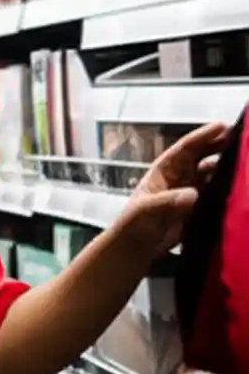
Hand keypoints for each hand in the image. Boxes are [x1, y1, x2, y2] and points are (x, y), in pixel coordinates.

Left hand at [114, 122, 229, 256]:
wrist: (137, 247)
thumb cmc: (134, 224)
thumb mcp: (148, 210)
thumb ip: (168, 201)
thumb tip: (193, 194)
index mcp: (164, 170)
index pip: (186, 148)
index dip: (203, 136)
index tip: (222, 126)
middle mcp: (179, 176)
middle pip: (202, 155)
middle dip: (220, 144)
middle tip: (242, 137)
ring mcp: (189, 190)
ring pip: (211, 172)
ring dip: (227, 165)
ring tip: (246, 159)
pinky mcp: (198, 206)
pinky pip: (215, 191)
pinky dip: (227, 187)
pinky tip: (241, 184)